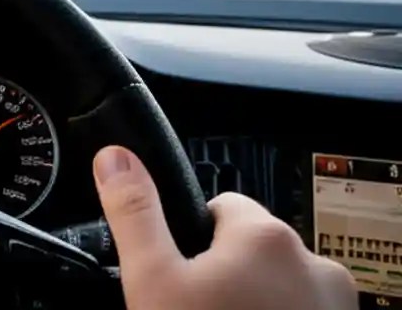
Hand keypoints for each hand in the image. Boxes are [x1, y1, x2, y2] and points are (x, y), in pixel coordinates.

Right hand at [93, 146, 355, 309]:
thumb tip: (116, 156)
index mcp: (264, 235)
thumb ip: (135, 213)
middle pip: (251, 251)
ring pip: (277, 289)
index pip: (221, 208)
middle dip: (224, 277)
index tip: (179, 279)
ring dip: (253, 305)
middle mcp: (314, 264)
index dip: (190, 242)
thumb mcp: (152, 281)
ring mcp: (335, 308)